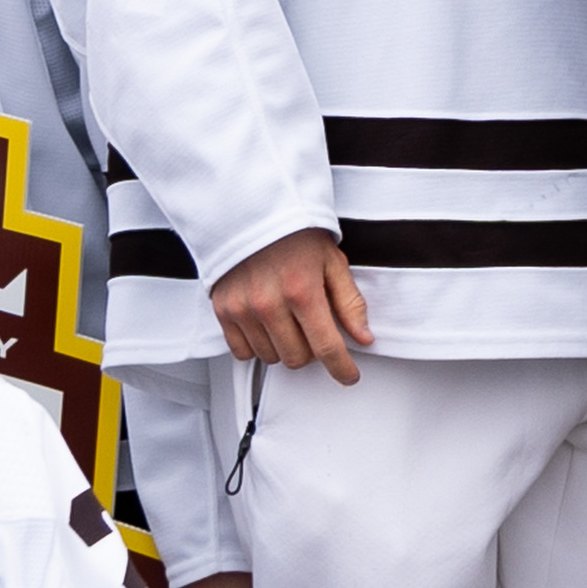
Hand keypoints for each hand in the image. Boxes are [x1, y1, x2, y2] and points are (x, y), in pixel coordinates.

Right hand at [210, 229, 371, 383]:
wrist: (250, 211)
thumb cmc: (294, 232)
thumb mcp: (332, 261)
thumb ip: (349, 302)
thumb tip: (363, 336)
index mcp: (302, 289)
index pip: (326, 347)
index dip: (342, 368)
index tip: (349, 376)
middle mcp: (269, 303)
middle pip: (298, 358)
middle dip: (312, 350)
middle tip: (313, 327)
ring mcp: (243, 309)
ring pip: (271, 358)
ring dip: (284, 347)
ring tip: (287, 319)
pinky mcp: (223, 310)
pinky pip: (242, 352)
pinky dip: (257, 346)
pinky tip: (266, 325)